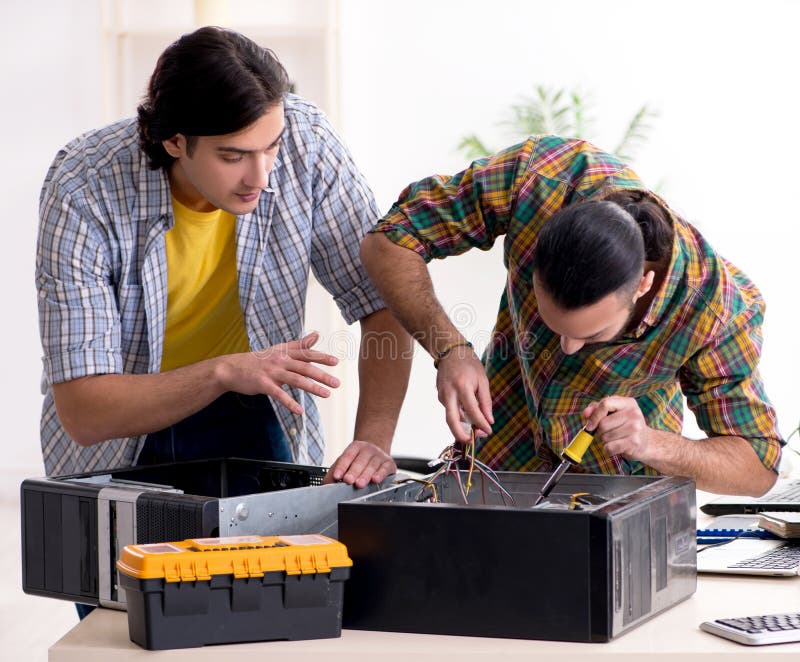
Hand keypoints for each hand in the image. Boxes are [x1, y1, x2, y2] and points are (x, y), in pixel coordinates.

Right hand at [217, 332, 338, 414]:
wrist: (231, 368)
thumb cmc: (258, 361)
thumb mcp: (279, 350)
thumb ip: (299, 345)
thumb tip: (317, 335)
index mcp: (284, 353)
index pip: (306, 354)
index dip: (321, 357)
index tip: (336, 362)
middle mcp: (280, 360)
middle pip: (305, 367)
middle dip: (322, 375)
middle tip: (337, 383)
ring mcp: (271, 372)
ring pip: (296, 379)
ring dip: (312, 387)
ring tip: (326, 394)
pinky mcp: (263, 384)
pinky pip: (279, 394)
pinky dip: (290, 403)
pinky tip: (300, 411)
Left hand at [323, 440, 396, 487]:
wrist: (377, 451)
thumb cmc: (358, 460)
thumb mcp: (345, 462)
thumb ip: (334, 473)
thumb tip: (325, 485)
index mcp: (355, 447)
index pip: (347, 456)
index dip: (342, 466)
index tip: (337, 476)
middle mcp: (368, 449)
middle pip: (360, 461)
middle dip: (354, 472)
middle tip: (348, 480)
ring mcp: (380, 456)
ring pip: (372, 465)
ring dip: (365, 475)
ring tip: (359, 484)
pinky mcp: (389, 463)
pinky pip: (385, 468)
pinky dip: (380, 474)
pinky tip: (376, 480)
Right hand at [435, 349, 493, 442]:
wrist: (450, 352)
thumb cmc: (469, 364)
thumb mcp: (483, 380)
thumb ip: (486, 402)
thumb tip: (489, 421)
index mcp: (462, 387)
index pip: (472, 411)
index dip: (481, 424)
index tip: (488, 431)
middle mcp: (449, 393)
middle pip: (451, 420)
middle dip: (460, 435)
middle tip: (471, 442)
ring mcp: (442, 395)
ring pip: (450, 417)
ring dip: (462, 426)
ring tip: (476, 428)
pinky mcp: (439, 396)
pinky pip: (450, 410)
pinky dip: (459, 416)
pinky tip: (468, 415)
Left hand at [582, 396, 654, 463]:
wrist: (646, 442)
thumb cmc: (625, 425)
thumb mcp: (613, 413)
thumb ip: (597, 409)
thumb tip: (586, 413)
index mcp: (628, 402)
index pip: (605, 404)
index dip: (594, 415)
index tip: (590, 425)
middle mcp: (634, 413)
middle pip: (603, 423)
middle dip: (600, 431)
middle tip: (608, 433)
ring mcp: (636, 428)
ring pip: (605, 437)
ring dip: (605, 441)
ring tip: (615, 439)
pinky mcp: (634, 442)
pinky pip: (610, 447)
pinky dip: (608, 450)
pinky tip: (617, 447)